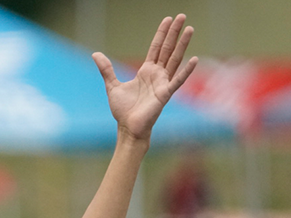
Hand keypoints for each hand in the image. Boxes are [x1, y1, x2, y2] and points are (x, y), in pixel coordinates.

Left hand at [92, 14, 197, 141]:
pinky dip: (186, 71)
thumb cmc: (123, 109)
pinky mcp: (165, 94)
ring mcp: (163, 83)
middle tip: (183, 16)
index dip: (161, 33)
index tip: (168, 19)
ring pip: (175, 59)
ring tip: (190, 29)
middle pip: (167, 49)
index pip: (156, 48)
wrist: (128, 127)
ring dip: (182, 44)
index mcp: (146, 71)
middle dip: (174, 32)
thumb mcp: (112, 85)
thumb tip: (95, 54)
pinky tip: (195, 59)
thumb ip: (106, 69)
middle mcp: (157, 75)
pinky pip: (177, 81)